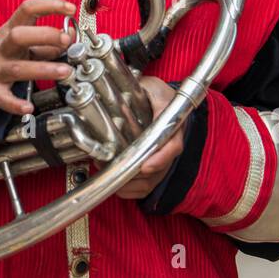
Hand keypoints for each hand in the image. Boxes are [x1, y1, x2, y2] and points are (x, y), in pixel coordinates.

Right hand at [0, 0, 76, 118]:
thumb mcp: (22, 44)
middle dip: (45, 35)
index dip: (49, 5)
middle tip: (66, 41)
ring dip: (44, 69)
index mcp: (10, 30)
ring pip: (18, 68)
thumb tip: (72, 34)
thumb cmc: (3, 56)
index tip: (70, 8)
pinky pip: (3, 98)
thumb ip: (47, 41)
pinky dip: (15, 104)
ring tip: (66, 71)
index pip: (27, 9)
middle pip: (19, 36)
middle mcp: (2, 48)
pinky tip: (28, 107)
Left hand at [116, 77, 185, 199]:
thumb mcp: (154, 87)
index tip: (145, 166)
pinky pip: (142, 190)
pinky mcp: (153, 173)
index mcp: (174, 128)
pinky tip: (112, 180)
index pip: (172, 147)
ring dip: (125, 183)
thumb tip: (129, 93)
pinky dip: (127, 190)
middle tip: (108, 165)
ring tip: (104, 169)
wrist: (165, 106)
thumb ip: (146, 90)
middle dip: (131, 173)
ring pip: (147, 184)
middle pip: (156, 172)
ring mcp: (162, 164)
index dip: (159, 159)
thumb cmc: (159, 96)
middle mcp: (170, 150)